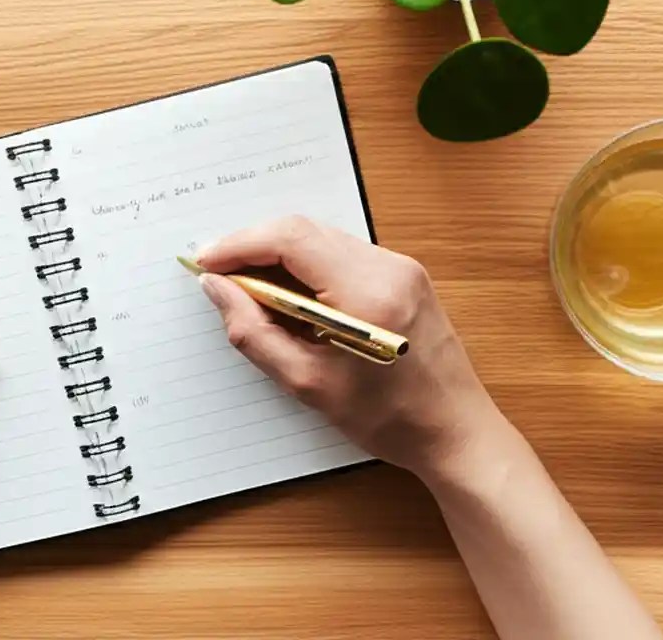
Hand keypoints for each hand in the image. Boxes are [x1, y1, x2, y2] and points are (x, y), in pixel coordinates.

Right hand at [196, 216, 497, 476]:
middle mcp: (389, 267)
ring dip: (279, 258)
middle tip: (219, 277)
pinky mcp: (406, 276)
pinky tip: (290, 300)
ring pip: (322, 240)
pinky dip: (308, 269)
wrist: (456, 432)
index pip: (291, 239)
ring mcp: (402, 267)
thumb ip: (254, 332)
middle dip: (254, 248)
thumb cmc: (390, 419)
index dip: (239, 244)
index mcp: (368, 292)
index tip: (206, 262)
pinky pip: (343, 255)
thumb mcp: (308, 383)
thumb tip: (218, 289)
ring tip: (249, 293)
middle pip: (304, 231)